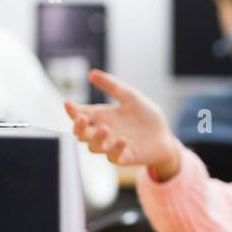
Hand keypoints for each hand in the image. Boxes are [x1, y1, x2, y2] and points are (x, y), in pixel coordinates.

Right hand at [64, 69, 181, 177]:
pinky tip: (122, 140)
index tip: (67, 102)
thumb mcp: (130, 96)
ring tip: (104, 129)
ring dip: (96, 139)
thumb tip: (91, 73)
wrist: (164, 135)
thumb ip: (112, 86)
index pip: (79, 114)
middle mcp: (102, 132)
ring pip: (93, 147)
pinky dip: (116, 149)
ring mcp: (111, 146)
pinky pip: (113, 157)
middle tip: (82, 118)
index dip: (71, 110)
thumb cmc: (145, 115)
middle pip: (81, 133)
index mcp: (100, 116)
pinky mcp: (123, 157)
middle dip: (78, 127)